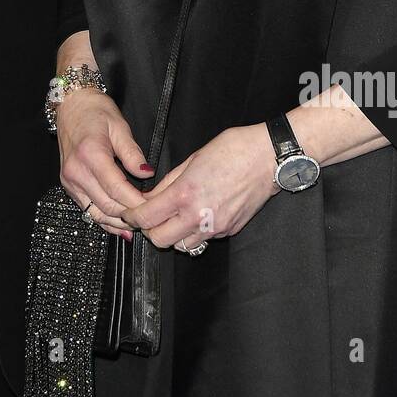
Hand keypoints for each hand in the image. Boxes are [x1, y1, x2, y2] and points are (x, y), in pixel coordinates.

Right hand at [57, 90, 153, 238]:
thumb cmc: (94, 111)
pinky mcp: (68, 185)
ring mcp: (70, 180)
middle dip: (130, 216)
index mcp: (91, 155)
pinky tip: (118, 225)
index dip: (137, 203)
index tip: (153, 206)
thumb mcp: (119, 126)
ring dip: (117, 222)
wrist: (71, 105)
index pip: (118, 190)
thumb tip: (147, 174)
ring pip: (96, 213)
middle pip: (107, 206)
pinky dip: (104, 219)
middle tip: (150, 218)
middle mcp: (77, 171)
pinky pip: (87, 209)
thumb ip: (133, 153)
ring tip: (137, 226)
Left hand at [120, 125, 279, 250]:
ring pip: (182, 246)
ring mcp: (216, 227)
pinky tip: (198, 215)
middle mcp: (199, 215)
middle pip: (160, 240)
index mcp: (185, 194)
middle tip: (150, 217)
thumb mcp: (192, 159)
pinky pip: (204, 239)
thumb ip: (168, 182)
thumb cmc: (233, 150)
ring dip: (173, 235)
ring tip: (175, 217)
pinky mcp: (229, 230)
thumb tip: (150, 197)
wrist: (268, 158)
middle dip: (150, 230)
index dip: (132, 217)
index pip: (147, 218)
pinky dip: (195, 232)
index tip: (128, 213)